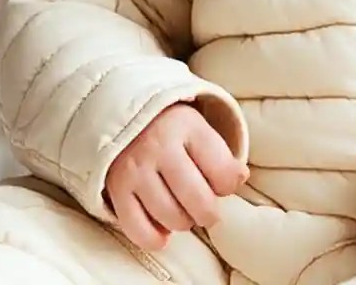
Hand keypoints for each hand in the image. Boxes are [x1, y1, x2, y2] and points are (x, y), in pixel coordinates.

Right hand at [106, 103, 248, 250]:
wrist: (121, 116)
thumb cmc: (169, 129)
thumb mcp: (198, 129)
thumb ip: (221, 155)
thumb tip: (239, 179)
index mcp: (186, 127)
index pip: (223, 173)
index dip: (227, 186)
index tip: (219, 183)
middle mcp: (158, 147)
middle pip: (198, 201)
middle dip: (208, 212)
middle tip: (204, 208)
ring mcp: (135, 169)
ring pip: (171, 218)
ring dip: (182, 222)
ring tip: (181, 210)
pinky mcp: (116, 189)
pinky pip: (138, 230)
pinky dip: (154, 238)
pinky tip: (162, 230)